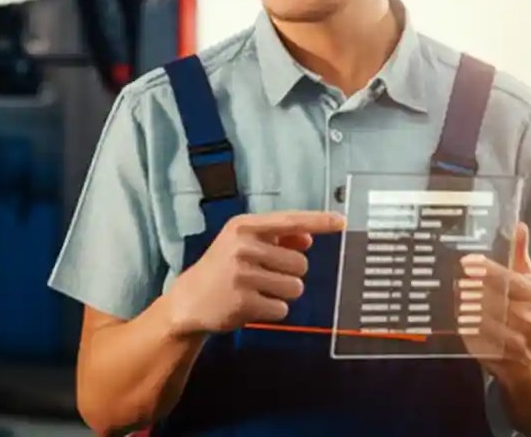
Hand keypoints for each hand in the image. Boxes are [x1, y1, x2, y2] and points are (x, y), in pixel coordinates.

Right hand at [166, 210, 345, 336]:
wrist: (189, 300)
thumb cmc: (222, 268)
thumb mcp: (242, 244)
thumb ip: (276, 238)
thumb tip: (309, 238)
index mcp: (244, 226)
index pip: (290, 221)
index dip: (319, 221)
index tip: (342, 221)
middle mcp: (243, 246)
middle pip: (300, 263)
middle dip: (289, 274)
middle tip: (262, 276)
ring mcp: (242, 274)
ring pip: (295, 288)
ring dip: (282, 294)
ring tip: (257, 291)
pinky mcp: (243, 302)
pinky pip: (282, 309)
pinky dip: (271, 311)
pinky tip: (250, 305)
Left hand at [458, 222, 530, 381]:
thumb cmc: (530, 316)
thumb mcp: (530, 284)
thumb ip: (520, 257)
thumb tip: (519, 226)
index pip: (510, 281)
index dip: (488, 271)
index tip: (467, 262)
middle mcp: (529, 320)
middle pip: (498, 301)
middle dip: (476, 291)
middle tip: (457, 281)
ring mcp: (517, 343)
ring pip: (490, 324)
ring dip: (471, 312)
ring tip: (457, 300)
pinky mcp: (503, 360)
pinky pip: (483, 345)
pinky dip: (471, 334)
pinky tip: (458, 323)